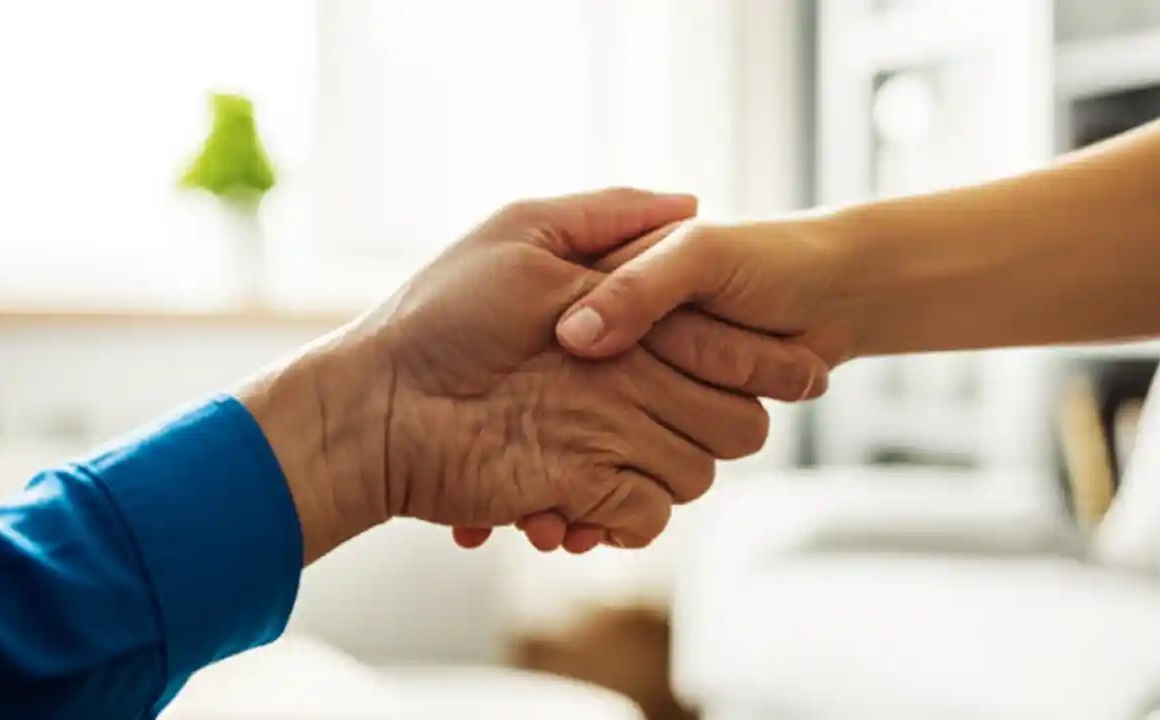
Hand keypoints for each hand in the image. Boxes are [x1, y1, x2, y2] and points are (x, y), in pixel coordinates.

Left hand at [242, 189, 809, 563]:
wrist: (374, 401)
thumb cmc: (442, 309)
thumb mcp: (523, 233)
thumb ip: (610, 218)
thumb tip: (693, 202)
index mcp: (614, 322)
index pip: (705, 342)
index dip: (738, 355)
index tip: (786, 368)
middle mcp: (614, 381)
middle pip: (702, 408)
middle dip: (717, 416)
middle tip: (735, 417)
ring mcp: (593, 439)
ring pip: (679, 465)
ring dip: (675, 464)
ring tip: (646, 453)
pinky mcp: (568, 493)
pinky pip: (629, 516)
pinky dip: (620, 520)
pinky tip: (592, 499)